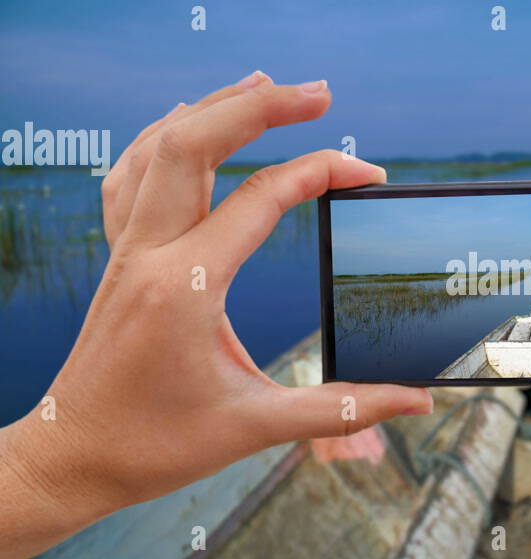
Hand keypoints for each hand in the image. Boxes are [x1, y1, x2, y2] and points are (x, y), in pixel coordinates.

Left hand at [0, 72, 432, 558]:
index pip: (262, 199)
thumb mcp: (255, 427)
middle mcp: (149, 255)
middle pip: (195, 143)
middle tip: (320, 94)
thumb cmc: (154, 446)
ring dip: (210, 109)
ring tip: (261, 87)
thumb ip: (342, 408)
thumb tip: (416, 403)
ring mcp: (126, 252)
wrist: (72, 458)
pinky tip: (184, 124)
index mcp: (186, 288)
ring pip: (157, 148)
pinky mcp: (119, 260)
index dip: (323, 174)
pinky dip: (161, 138)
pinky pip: (130, 176)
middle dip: (260, 107)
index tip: (368, 175)